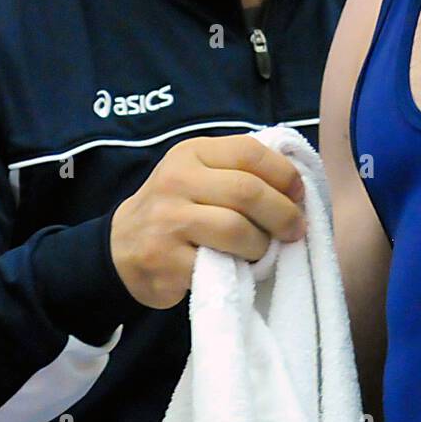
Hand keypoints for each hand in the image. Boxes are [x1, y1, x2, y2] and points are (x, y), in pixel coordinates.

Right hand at [110, 134, 304, 307]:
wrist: (121, 247)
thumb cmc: (176, 207)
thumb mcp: (199, 174)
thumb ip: (239, 170)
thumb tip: (297, 186)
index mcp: (192, 153)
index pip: (249, 152)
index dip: (284, 174)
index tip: (299, 194)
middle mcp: (176, 180)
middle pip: (248, 191)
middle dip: (283, 213)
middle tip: (295, 230)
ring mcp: (168, 220)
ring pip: (237, 229)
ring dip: (262, 245)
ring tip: (264, 251)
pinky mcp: (165, 260)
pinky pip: (219, 263)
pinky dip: (241, 269)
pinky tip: (241, 268)